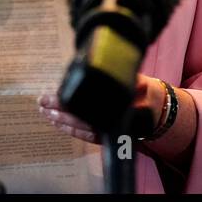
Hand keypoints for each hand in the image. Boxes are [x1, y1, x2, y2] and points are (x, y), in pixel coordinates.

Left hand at [38, 75, 168, 143]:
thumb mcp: (133, 78)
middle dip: (59, 110)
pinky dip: (70, 130)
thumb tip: (95, 66)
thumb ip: (115, 75)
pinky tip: (57, 123)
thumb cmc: (143, 89)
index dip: (68, 102)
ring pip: (81, 128)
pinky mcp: (107, 136)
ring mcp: (110, 130)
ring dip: (61, 120)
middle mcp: (113, 120)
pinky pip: (86, 135)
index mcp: (118, 105)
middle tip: (42, 102)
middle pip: (81, 118)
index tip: (53, 96)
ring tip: (45, 112)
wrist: (159, 110)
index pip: (88, 105)